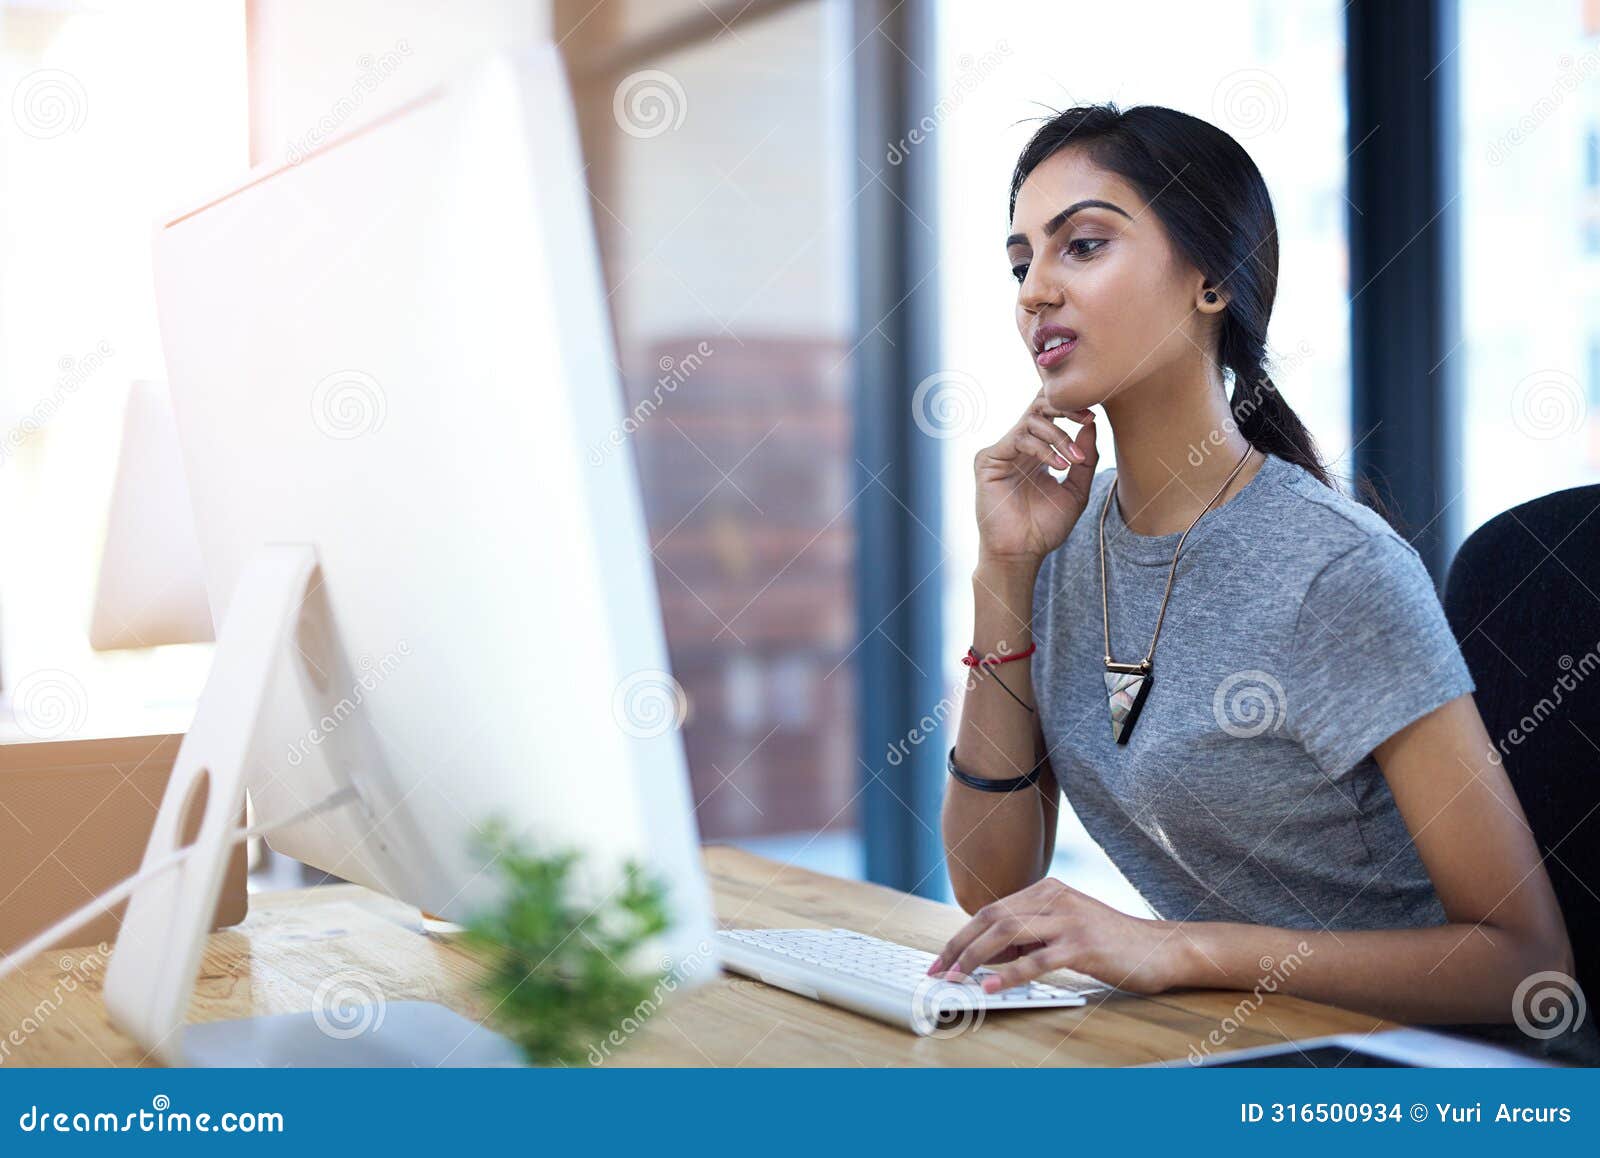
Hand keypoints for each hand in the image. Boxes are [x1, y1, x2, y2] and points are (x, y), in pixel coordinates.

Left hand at [927, 877, 1180, 995]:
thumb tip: (988, 956)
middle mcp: (1055, 898)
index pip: (992, 909)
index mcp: (1047, 890)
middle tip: (940, 970)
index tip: (942, 958)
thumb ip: (1031, 934)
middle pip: (993, 917)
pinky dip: (1009, 974)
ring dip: (976, 957)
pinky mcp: (1083, 945)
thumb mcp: (1066, 926)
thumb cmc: (1111, 942)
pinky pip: (1037, 959)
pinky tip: (991, 986)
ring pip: (1008, 933)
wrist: (1160, 948)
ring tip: (958, 978)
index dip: (963, 935)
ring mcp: (1069, 919)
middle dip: (960, 945)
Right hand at [975, 391, 1097, 566]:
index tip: (1093, 417)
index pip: (1050, 414)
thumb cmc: (1045, 528)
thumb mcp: (1076, 490)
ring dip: (1059, 436)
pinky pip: (1018, 438)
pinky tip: (1058, 467)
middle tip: (1086, 418)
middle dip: (1065, 408)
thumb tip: (1092, 424)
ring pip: (1031, 420)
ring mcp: (1002, 451)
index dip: (1071, 408)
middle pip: (1038, 405)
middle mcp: (1018, 447)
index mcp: (1037, 451)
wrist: (1021, 553)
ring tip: (1073, 460)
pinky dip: (1043, 449)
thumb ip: (1085, 459)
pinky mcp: (988, 459)